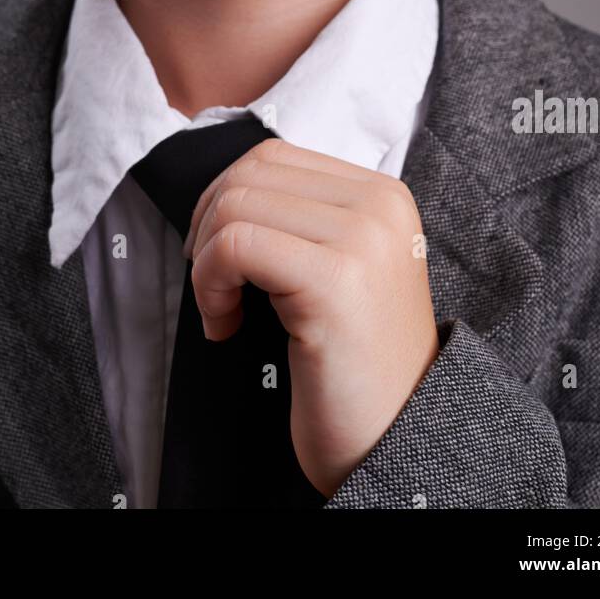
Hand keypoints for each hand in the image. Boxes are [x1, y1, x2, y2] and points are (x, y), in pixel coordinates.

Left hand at [182, 137, 439, 498]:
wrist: (393, 442)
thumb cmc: (350, 364)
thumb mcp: (335, 267)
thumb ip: (297, 218)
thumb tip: (221, 191)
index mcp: (382, 195)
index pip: (272, 157)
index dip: (224, 202)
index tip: (222, 260)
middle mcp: (380, 205)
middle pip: (249, 174)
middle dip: (208, 228)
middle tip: (214, 289)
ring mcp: (363, 238)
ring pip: (235, 206)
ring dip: (206, 263)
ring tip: (225, 312)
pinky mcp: (336, 279)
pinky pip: (235, 246)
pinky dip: (210, 286)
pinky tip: (227, 326)